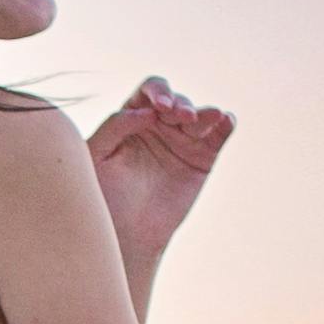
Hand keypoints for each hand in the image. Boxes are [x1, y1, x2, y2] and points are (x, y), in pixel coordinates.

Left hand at [86, 76, 233, 280]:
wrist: (127, 232)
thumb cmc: (104, 193)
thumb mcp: (97, 155)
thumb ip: (114, 126)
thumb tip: (145, 110)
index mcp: (134, 116)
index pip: (150, 92)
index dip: (158, 92)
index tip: (160, 108)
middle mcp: (161, 123)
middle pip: (178, 100)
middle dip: (181, 105)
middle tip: (181, 117)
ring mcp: (184, 139)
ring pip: (200, 115)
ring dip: (204, 113)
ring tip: (206, 118)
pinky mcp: (203, 157)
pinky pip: (217, 136)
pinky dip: (225, 124)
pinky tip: (226, 119)